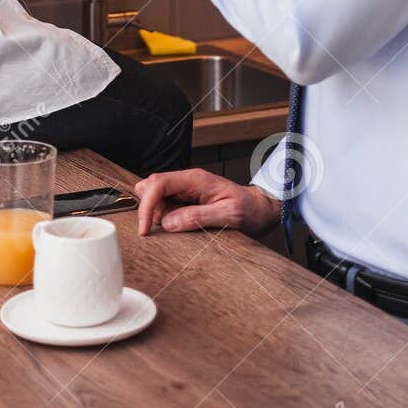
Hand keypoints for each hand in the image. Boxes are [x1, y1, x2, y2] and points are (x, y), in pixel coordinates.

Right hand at [134, 168, 280, 236]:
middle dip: (149, 208)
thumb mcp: (228, 215)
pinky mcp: (186, 200)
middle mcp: (188, 181)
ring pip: (155, 196)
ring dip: (156, 214)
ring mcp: (186, 190)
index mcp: (196, 179)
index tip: (145, 228)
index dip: (147, 205)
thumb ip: (197, 217)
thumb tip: (169, 223)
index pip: (159, 183)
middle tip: (162, 228)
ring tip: (176, 228)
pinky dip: (163, 217)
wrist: (262, 209)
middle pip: (151, 186)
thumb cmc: (250, 209)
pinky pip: (165, 205)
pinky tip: (177, 227)